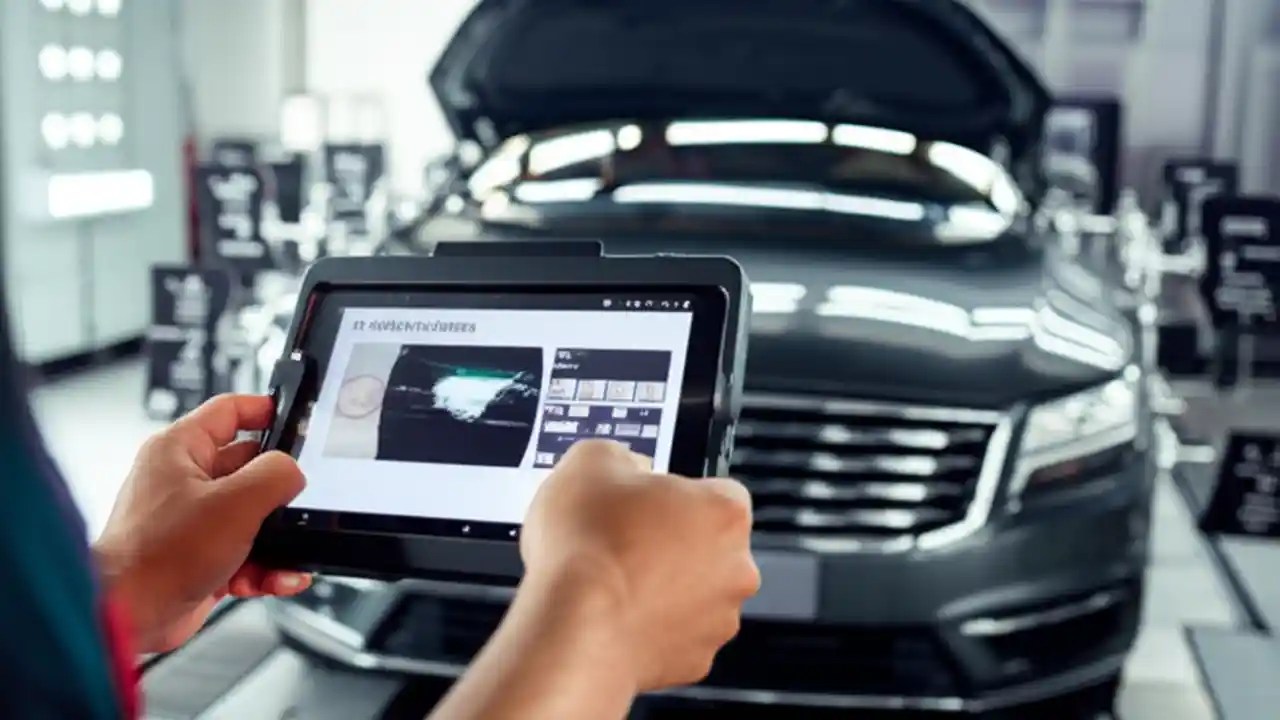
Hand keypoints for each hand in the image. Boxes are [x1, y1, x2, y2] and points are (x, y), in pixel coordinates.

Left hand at [93, 395, 311, 652]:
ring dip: (277, 538)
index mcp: (179, 450)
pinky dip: (265, 568)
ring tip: (292, 552)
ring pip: (251, 516)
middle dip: (278, 489)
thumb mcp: (236, 502)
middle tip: (299, 498)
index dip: (265, 410)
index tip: (296, 419)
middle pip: (249, 467)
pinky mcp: (199, 556)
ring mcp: (191, 520)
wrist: (129, 616)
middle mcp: (182, 481)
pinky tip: (279, 578)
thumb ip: (276, 475)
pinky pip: (245, 553)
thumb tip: (293, 472)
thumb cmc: (158, 556)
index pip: (229, 411)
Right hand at [520, 439, 759, 691]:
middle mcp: (736, 568)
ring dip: (664, 586)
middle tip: (624, 540)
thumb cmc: (588, 550)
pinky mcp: (694, 661)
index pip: (717, 491)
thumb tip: (624, 466)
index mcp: (724, 511)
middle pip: (710, 546)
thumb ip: (621, 456)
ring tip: (613, 581)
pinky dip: (651, 626)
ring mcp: (718, 619)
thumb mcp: (590, 461)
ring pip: (695, 594)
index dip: (675, 494)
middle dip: (673, 543)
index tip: (644, 502)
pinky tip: (615, 614)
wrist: (572, 629)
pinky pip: (676, 635)